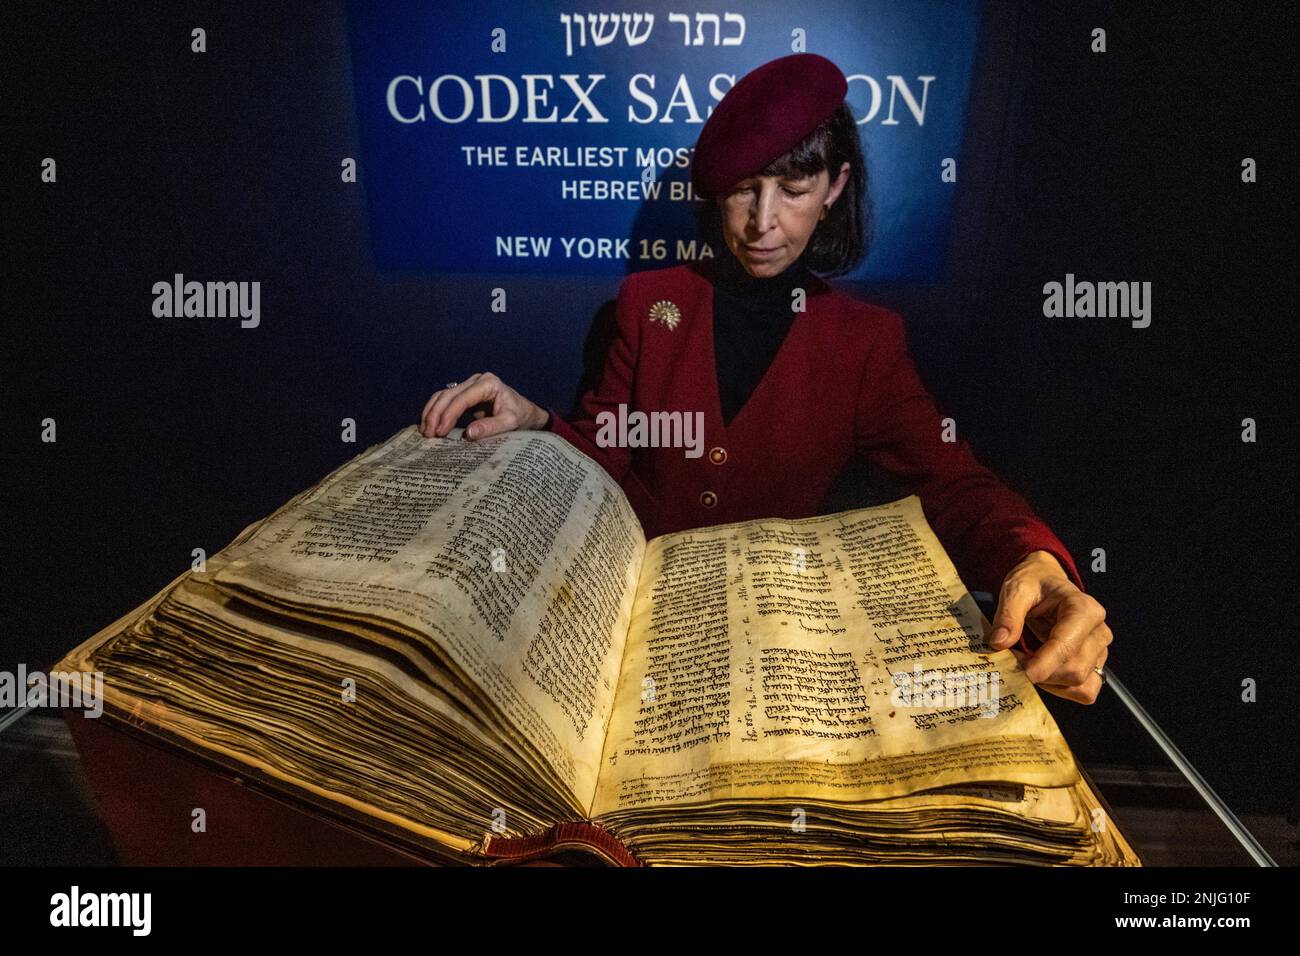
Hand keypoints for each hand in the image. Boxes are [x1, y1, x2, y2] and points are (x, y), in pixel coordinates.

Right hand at [418, 372, 548, 439]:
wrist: (525, 413)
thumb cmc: (520, 416)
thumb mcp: (510, 423)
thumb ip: (491, 427)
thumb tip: (468, 434)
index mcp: (489, 383)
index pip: (463, 398)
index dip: (449, 414)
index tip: (440, 431)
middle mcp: (477, 380)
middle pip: (448, 394)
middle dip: (435, 414)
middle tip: (428, 434)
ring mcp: (469, 385)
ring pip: (442, 396)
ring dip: (431, 413)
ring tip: (425, 432)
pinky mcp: (464, 393)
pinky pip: (444, 400)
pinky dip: (434, 412)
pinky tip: (428, 425)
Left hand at [988, 550, 1111, 703]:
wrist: (1046, 582)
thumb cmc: (1035, 583)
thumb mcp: (1017, 589)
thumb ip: (1008, 614)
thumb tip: (1000, 643)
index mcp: (1084, 609)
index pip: (1067, 646)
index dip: (1044, 664)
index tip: (1023, 673)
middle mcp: (1098, 631)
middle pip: (1075, 670)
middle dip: (1041, 673)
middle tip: (1014, 661)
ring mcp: (1099, 650)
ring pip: (1080, 685)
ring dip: (1050, 684)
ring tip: (1028, 665)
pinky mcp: (1095, 664)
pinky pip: (1084, 691)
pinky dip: (1061, 689)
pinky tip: (1042, 673)